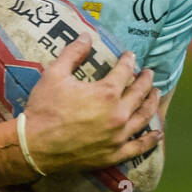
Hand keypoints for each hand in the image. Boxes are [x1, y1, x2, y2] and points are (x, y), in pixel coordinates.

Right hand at [21, 33, 162, 175]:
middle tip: (149, 73)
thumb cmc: (44, 109)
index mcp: (106, 93)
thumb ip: (73, 53)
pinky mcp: (114, 155)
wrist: (34, 146)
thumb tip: (86, 36)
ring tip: (156, 94)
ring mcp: (118, 137)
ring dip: (152, 103)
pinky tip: (157, 134)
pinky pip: (138, 147)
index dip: (128, 61)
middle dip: (145, 80)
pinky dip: (150, 140)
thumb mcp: (54, 74)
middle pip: (139, 93)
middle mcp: (118, 114)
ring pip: (144, 117)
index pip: (124, 71)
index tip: (130, 56)